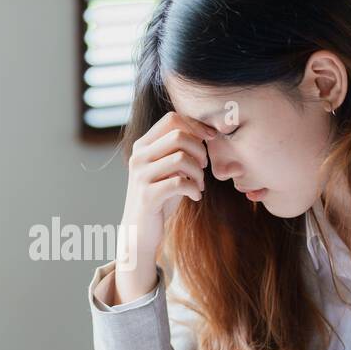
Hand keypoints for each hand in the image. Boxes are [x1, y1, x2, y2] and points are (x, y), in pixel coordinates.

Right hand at [115, 113, 216, 302]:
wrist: (140, 230)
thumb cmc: (160, 197)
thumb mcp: (168, 168)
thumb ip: (179, 149)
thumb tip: (208, 132)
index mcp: (143, 145)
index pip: (172, 119)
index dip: (196, 126)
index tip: (211, 139)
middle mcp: (139, 157)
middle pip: (179, 135)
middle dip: (200, 150)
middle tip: (203, 167)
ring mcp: (141, 176)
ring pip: (181, 158)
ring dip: (198, 172)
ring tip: (199, 184)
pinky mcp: (147, 195)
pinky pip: (179, 183)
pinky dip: (194, 189)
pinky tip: (195, 196)